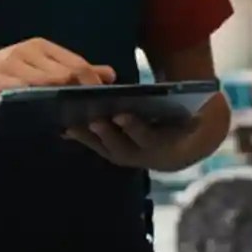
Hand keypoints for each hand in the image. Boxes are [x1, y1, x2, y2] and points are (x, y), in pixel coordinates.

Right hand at [0, 38, 115, 115]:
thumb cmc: (0, 78)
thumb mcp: (36, 69)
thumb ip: (70, 70)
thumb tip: (109, 73)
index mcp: (40, 46)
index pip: (77, 62)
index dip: (95, 83)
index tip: (106, 103)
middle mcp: (29, 50)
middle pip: (69, 71)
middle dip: (87, 93)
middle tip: (97, 114)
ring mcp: (15, 63)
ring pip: (54, 82)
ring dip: (70, 101)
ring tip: (81, 120)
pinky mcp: (1, 80)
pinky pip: (31, 92)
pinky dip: (47, 107)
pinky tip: (55, 123)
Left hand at [64, 113, 198, 170]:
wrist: (179, 150)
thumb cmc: (179, 122)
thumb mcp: (186, 115)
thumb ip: (182, 104)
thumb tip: (183, 94)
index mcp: (163, 144)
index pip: (147, 137)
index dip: (134, 127)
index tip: (120, 115)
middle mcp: (142, 155)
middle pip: (121, 146)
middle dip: (106, 133)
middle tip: (92, 119)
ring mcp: (125, 157)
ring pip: (105, 149)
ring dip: (88, 137)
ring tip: (71, 124)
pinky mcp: (112, 154)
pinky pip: (96, 147)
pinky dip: (81, 139)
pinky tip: (65, 128)